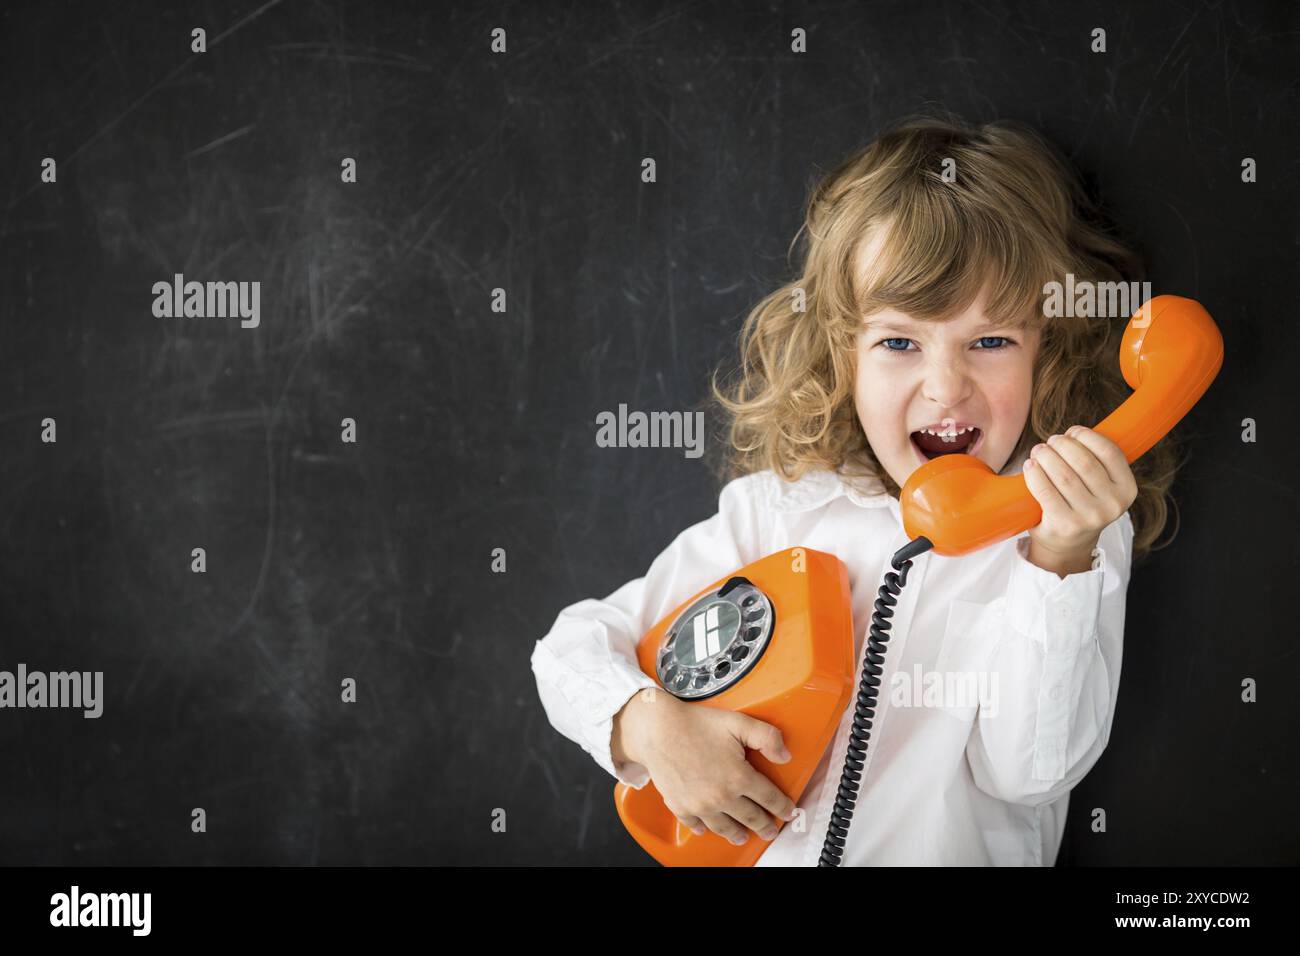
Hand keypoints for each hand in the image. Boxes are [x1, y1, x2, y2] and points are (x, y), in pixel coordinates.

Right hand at [612, 689, 796, 844]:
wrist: (657, 730)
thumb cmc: (696, 724)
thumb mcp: (738, 723)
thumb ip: (767, 737)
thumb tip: (785, 755)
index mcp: (739, 777)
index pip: (769, 798)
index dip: (782, 806)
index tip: (788, 811)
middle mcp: (722, 797)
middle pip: (750, 817)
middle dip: (764, 826)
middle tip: (771, 831)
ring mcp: (700, 805)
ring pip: (725, 826)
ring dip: (738, 833)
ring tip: (743, 836)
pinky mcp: (680, 806)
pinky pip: (695, 824)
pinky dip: (703, 828)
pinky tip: (706, 829)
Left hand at [1022, 425, 1136, 575]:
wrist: (1068, 544)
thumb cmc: (1082, 503)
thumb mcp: (1101, 485)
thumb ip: (1096, 460)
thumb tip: (1071, 433)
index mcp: (1127, 489)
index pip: (1109, 452)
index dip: (1087, 436)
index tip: (1072, 432)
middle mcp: (1112, 505)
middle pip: (1082, 461)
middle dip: (1062, 445)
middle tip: (1050, 442)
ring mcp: (1090, 517)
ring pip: (1063, 474)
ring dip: (1045, 456)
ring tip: (1038, 452)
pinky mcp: (1064, 525)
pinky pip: (1045, 491)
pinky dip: (1034, 473)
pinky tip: (1030, 466)